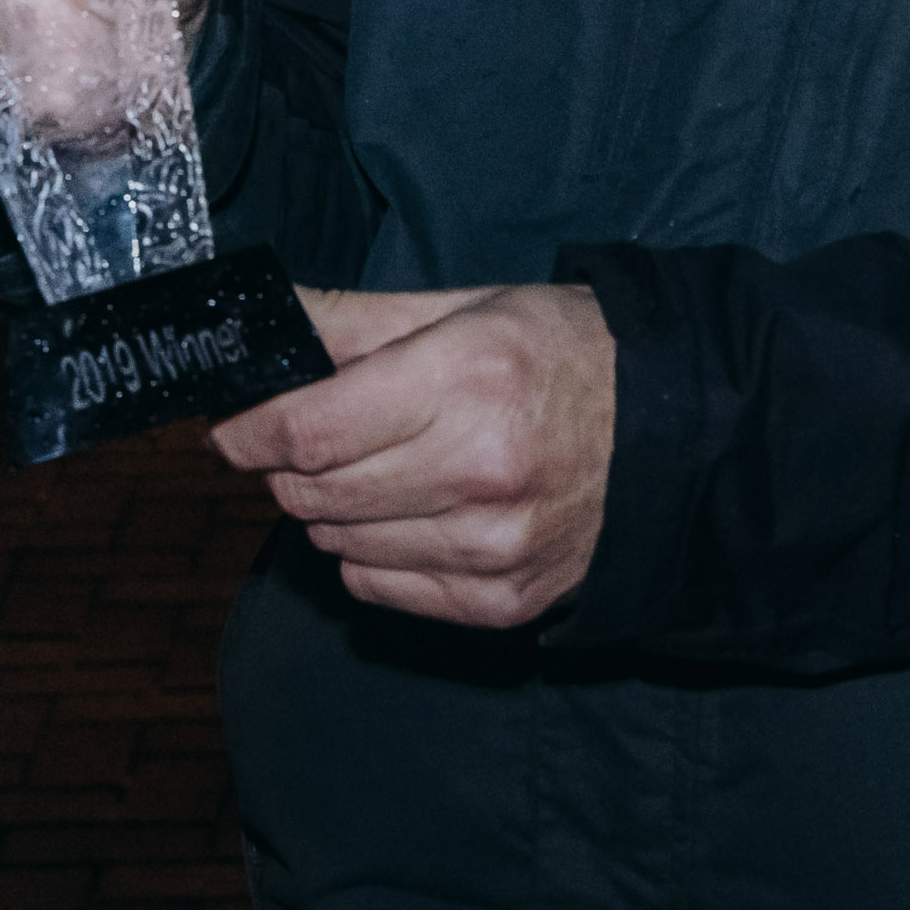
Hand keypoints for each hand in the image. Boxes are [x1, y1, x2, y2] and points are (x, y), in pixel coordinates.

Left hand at [213, 284, 615, 629]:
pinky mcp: (500, 601)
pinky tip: (415, 512)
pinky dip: (373, 553)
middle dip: (289, 464)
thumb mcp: (467, 309)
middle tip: (314, 435)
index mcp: (467, 382)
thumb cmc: (567, 355)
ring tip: (383, 468)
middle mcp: (478, 472)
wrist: (676, 433)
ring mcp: (491, 547)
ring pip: (338, 545)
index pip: (308, 431)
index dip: (249, 431)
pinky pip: (380, 587)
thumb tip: (261, 318)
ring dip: (333, 508)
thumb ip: (353, 321)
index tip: (233, 424)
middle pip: (314, 492)